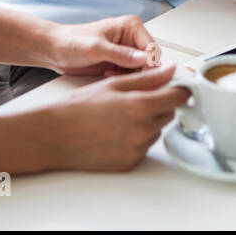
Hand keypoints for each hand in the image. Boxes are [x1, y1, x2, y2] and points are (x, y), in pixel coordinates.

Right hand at [45, 65, 188, 171]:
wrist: (57, 135)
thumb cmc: (80, 108)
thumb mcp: (113, 85)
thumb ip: (147, 78)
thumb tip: (170, 71)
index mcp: (141, 106)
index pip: (178, 97)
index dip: (178, 90)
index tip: (175, 88)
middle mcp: (143, 130)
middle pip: (169, 114)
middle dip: (158, 105)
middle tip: (134, 100)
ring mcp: (138, 149)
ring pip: (156, 131)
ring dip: (146, 123)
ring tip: (118, 117)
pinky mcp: (130, 162)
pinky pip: (143, 147)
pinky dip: (135, 139)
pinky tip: (114, 133)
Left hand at [46, 15, 161, 76]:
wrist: (54, 50)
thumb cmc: (71, 42)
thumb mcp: (96, 48)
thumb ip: (121, 54)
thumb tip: (143, 59)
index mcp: (131, 26)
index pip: (153, 48)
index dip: (150, 65)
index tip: (143, 77)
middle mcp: (132, 37)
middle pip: (150, 61)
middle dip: (139, 72)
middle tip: (123, 77)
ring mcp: (126, 51)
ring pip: (142, 70)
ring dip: (130, 77)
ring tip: (110, 74)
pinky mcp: (120, 63)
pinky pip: (131, 75)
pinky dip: (123, 79)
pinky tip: (107, 75)